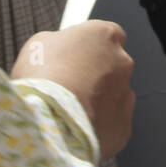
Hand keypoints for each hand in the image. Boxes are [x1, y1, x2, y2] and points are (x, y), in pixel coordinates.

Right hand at [11, 21, 134, 159]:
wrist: (48, 120)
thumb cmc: (41, 76)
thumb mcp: (39, 45)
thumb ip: (59, 43)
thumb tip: (60, 50)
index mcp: (105, 35)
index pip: (107, 35)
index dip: (90, 48)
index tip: (75, 59)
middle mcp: (123, 61)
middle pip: (112, 67)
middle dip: (95, 76)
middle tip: (70, 88)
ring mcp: (126, 95)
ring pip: (114, 97)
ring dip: (98, 103)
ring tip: (69, 113)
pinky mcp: (123, 126)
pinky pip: (112, 125)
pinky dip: (98, 128)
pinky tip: (76, 131)